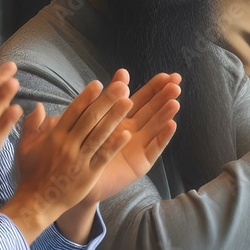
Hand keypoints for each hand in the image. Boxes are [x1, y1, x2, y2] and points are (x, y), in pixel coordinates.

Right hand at [5, 74, 133, 241]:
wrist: (36, 203)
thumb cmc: (31, 174)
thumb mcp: (25, 147)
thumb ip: (32, 125)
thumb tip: (38, 105)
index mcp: (54, 137)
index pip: (73, 112)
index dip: (86, 97)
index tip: (98, 84)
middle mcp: (68, 146)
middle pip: (90, 119)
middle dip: (106, 101)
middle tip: (122, 86)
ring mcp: (79, 160)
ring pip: (99, 135)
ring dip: (115, 118)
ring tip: (128, 103)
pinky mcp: (88, 175)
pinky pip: (103, 157)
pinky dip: (114, 145)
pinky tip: (127, 134)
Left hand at [80, 71, 179, 201]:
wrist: (73, 178)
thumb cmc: (80, 147)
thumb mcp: (92, 118)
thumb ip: (108, 95)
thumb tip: (122, 71)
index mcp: (122, 117)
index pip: (142, 98)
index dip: (154, 86)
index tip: (166, 75)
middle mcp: (134, 130)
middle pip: (153, 109)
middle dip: (164, 96)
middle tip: (176, 82)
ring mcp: (139, 146)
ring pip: (155, 126)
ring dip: (166, 114)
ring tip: (175, 101)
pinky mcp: (140, 163)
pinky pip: (153, 149)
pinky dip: (163, 137)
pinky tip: (171, 124)